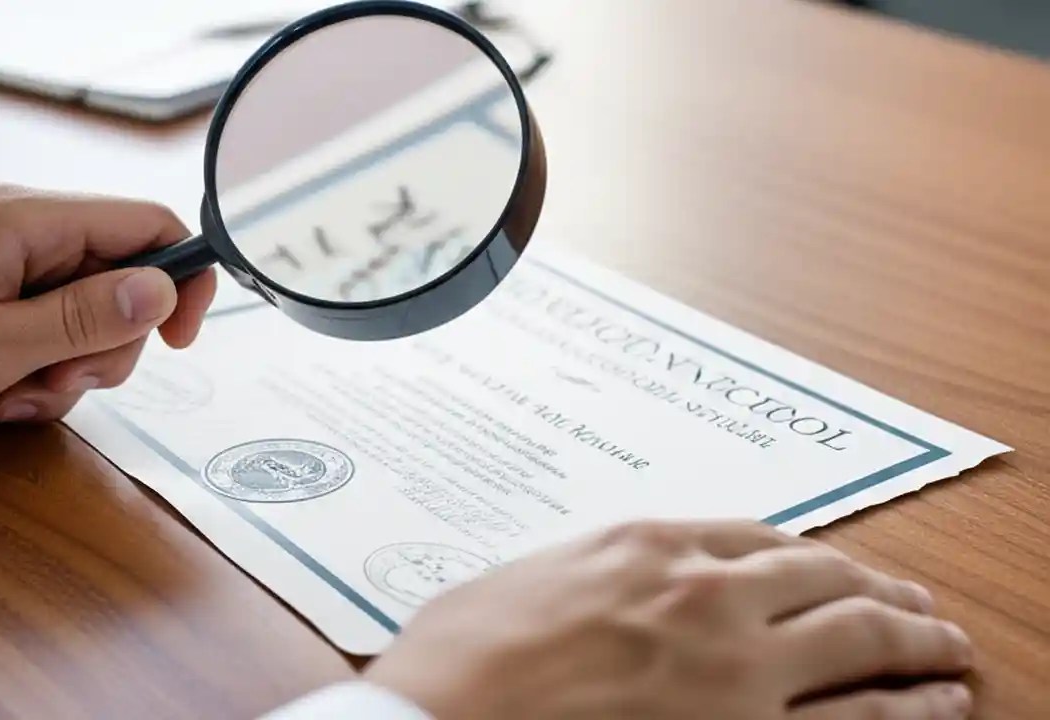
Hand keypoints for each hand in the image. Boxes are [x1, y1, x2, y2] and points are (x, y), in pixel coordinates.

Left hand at [0, 180, 215, 444]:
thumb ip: (80, 319)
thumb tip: (162, 289)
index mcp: (16, 220)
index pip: (145, 225)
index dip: (181, 281)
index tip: (179, 342)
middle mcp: (5, 219)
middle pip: (115, 272)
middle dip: (106, 342)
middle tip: (58, 384)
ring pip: (78, 301)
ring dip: (65, 360)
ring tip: (11, 394)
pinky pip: (33, 311)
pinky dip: (30, 357)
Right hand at [365, 520, 973, 719]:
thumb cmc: (461, 661)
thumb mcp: (523, 582)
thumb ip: (586, 575)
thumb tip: (602, 590)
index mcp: (646, 546)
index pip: (758, 538)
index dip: (811, 556)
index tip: (834, 569)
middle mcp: (704, 595)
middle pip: (827, 578)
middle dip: (883, 590)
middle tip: (915, 602)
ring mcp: (733, 671)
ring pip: (860, 640)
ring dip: (916, 644)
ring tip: (947, 651)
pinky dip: (906, 713)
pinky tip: (933, 710)